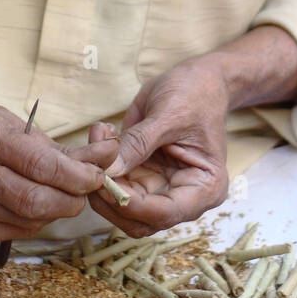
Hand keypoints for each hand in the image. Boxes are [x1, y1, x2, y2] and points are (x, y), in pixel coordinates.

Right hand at [0, 102, 116, 241]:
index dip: (76, 176)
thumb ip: (61, 147)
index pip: (40, 165)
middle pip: (35, 199)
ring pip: (29, 219)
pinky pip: (17, 230)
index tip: (98, 176)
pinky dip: (36, 220)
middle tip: (85, 191)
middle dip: (71, 199)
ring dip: (55, 210)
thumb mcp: (19, 125)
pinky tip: (33, 204)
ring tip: (58, 193)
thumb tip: (108, 155)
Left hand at [87, 60, 230, 235]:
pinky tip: (101, 133)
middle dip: (110, 195)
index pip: (164, 213)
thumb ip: (139, 144)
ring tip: (98, 136)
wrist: (200, 79)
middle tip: (91, 164)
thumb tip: (108, 170)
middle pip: (139, 218)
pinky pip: (116, 181)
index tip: (104, 182)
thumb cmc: (196, 94)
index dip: (131, 204)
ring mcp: (161, 187)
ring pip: (121, 204)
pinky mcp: (143, 175)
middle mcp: (183, 195)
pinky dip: (102, 163)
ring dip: (102, 178)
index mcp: (205, 188)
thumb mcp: (169, 114)